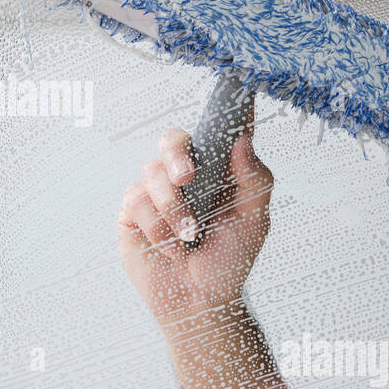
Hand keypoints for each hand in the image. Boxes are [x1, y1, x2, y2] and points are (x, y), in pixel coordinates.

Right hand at [117, 110, 272, 327]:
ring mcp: (157, 191)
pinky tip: (170, 247)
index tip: (235, 86)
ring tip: (187, 237)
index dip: (226, 107)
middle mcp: (186, 175)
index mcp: (219, 170)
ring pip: (153, 174)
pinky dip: (156, 226)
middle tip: (187, 178)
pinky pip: (137, 201)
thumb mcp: (254, 223)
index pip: (220, 130)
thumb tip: (243, 141)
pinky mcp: (133, 212)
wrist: (198, 302)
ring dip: (172, 209)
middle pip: (173, 139)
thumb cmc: (229, 261)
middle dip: (177, 154)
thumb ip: (255, 181)